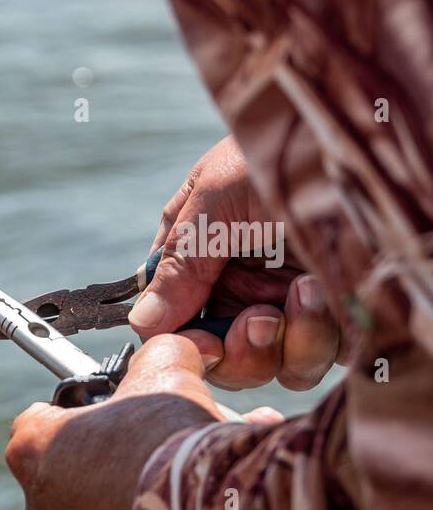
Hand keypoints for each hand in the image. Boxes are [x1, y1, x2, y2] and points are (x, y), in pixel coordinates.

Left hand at [5, 337, 280, 509]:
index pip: (36, 423)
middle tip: (169, 442)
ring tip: (207, 479)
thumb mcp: (166, 375)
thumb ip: (159, 355)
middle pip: (79, 475)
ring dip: (153, 498)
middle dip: (124, 457)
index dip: (76, 409)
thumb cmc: (172, 444)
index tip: (109, 406)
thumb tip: (172, 349)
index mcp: (37, 455)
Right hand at [129, 135, 342, 390]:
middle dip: (237, 350)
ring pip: (267, 367)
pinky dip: (318, 338)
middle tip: (260, 321)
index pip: (173, 321)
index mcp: (198, 254)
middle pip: (219, 355)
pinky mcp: (334, 317)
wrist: (367, 143)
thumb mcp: (218, 198)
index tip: (204, 345)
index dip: (185, 342)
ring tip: (304, 291)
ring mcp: (287, 303)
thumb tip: (142, 322)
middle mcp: (239, 285)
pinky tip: (325, 292)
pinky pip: (314, 359)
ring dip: (283, 343)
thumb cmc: (288, 148)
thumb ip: (180, 263)